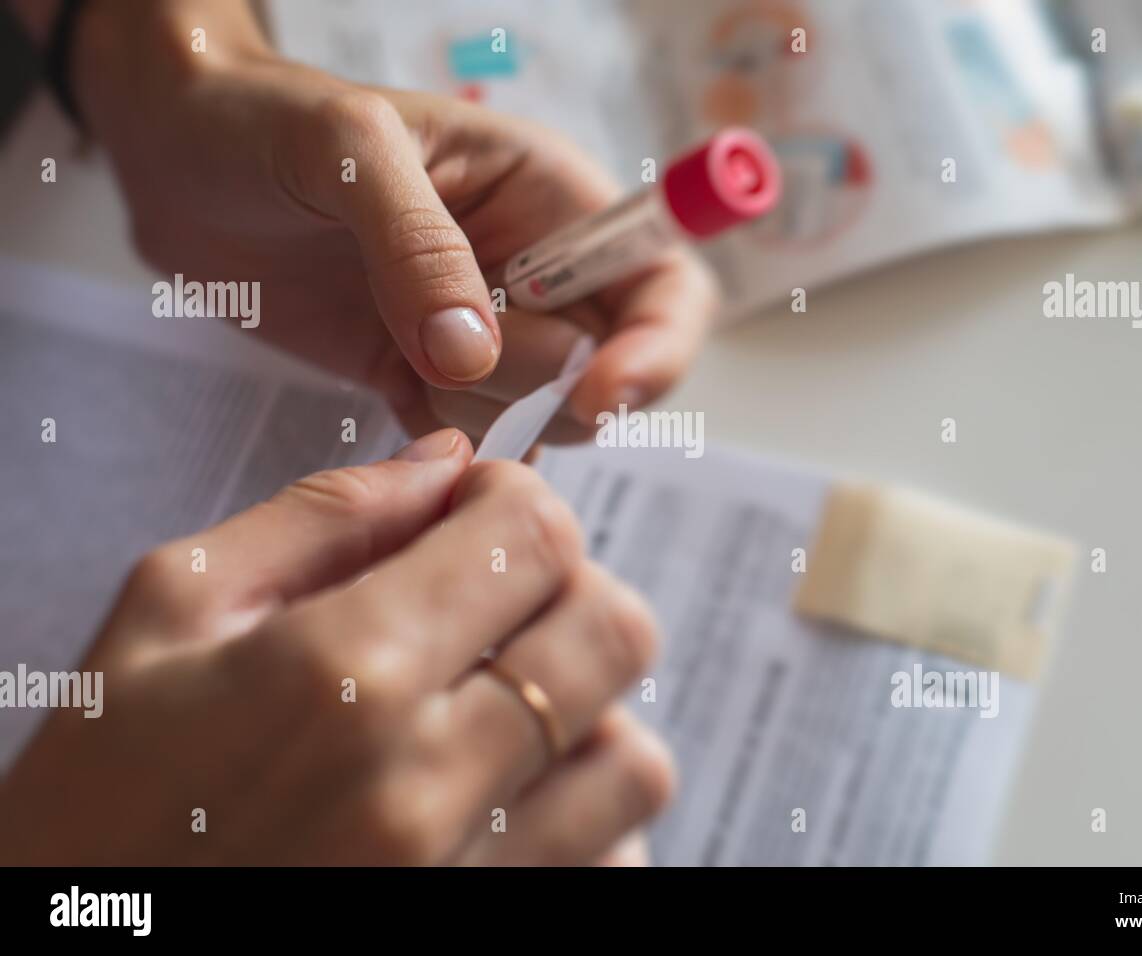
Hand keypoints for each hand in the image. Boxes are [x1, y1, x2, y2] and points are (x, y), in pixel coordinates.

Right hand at [0, 430, 673, 863]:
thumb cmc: (102, 790)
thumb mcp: (167, 613)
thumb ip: (321, 518)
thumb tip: (448, 462)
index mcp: (341, 669)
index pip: (535, 536)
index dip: (520, 503)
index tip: (480, 515)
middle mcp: (426, 779)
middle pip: (614, 631)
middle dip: (572, 588)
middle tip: (502, 601)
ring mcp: (470, 875)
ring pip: (635, 755)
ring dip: (591, 710)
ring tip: (508, 706)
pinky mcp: (495, 929)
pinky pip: (617, 857)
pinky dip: (589, 813)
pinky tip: (512, 798)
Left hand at [73, 0, 717, 441]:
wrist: (179, 165)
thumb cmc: (264, 122)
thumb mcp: (346, 151)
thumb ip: (417, 244)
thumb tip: (474, 355)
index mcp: (552, 200)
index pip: (663, 286)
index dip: (657, 348)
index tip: (597, 394)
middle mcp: (539, 274)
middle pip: (606, 374)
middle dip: (533, 385)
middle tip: (435, 344)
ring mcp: (489, 334)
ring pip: (539, 421)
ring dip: (474, 413)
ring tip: (392, 347)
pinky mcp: (431, 379)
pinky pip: (473, 444)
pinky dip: (440, 449)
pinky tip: (387, 391)